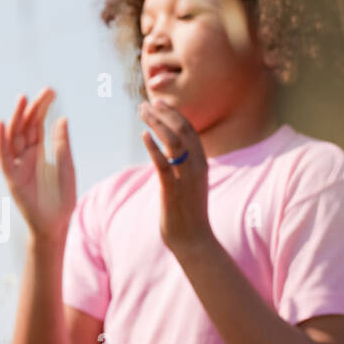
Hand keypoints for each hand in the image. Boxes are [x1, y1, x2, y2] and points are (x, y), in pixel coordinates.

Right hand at [0, 86, 75, 241]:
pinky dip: (1, 141)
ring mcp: (18, 166)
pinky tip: (2, 124)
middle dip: (32, 108)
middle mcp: (26, 156)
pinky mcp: (12, 178)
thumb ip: (63, 145)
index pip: (38, 124)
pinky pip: (4, 157)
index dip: (42, 107)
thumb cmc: (62, 199)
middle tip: (44, 91)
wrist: (56, 224)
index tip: (50, 91)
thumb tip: (62, 118)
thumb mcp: (68, 167)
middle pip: (26, 127)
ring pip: (14, 137)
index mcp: (39, 152)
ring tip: (23, 99)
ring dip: (17, 118)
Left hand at [138, 99, 212, 253]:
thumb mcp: (189, 184)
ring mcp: (185, 177)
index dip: (174, 114)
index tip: (158, 103)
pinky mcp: (172, 190)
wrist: (194, 240)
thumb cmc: (188, 213)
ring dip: (157, 124)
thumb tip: (169, 155)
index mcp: (201, 163)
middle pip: (183, 130)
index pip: (189, 130)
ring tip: (142, 113)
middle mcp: (196, 166)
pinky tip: (143, 136)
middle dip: (164, 113)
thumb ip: (182, 167)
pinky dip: (154, 147)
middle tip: (146, 103)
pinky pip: (163, 164)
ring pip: (174, 141)